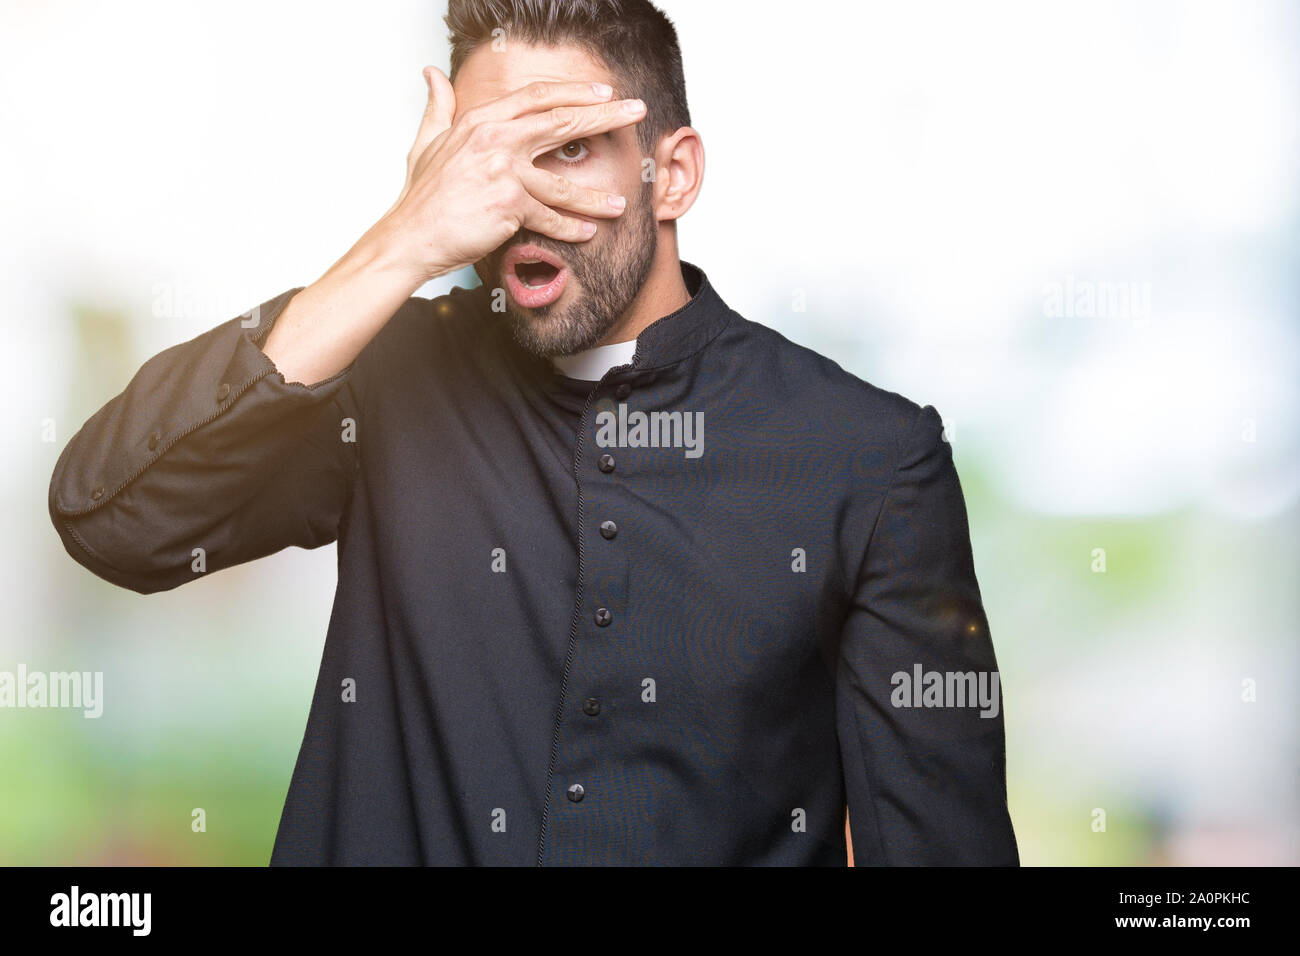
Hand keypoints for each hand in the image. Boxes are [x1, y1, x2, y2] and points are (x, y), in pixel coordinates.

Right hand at [376, 66, 645, 282]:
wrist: (410, 237)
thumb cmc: (421, 196)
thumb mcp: (426, 142)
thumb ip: (438, 107)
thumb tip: (432, 74)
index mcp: (480, 120)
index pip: (537, 96)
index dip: (574, 92)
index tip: (603, 91)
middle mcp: (495, 139)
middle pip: (562, 122)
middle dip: (606, 116)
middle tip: (636, 111)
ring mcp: (504, 172)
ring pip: (564, 183)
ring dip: (596, 197)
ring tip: (621, 204)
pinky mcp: (509, 205)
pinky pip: (550, 217)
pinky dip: (571, 228)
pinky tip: (588, 233)